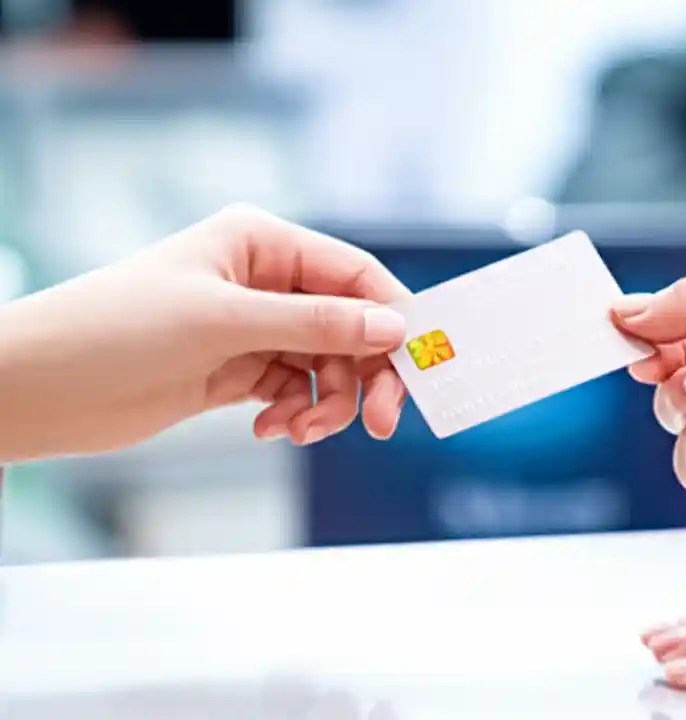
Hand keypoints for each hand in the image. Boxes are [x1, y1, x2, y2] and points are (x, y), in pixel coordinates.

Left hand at [0, 204, 410, 460]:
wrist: (39, 388)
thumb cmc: (115, 329)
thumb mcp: (224, 322)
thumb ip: (315, 324)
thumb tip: (393, 327)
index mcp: (261, 242)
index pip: (354, 276)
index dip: (392, 319)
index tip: (418, 366)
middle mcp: (263, 280)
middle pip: (350, 326)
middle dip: (366, 374)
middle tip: (379, 423)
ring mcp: (251, 326)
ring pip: (327, 364)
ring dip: (326, 402)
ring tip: (297, 430)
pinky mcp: (236, 369)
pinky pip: (295, 390)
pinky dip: (295, 412)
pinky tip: (268, 430)